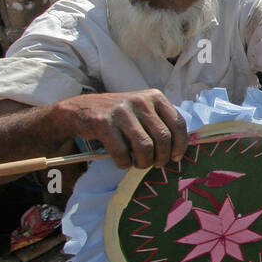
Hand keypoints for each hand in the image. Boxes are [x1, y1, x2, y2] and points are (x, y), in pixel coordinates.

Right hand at [56, 89, 188, 168]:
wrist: (80, 110)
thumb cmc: (118, 116)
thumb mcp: (142, 111)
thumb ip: (160, 123)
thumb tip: (180, 149)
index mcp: (154, 97)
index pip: (178, 123)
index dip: (180, 144)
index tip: (175, 157)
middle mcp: (140, 101)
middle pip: (163, 138)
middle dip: (161, 157)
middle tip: (155, 164)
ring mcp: (122, 111)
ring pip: (145, 147)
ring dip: (144, 162)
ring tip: (139, 164)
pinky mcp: (104, 123)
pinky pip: (122, 152)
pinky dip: (124, 163)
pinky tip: (122, 162)